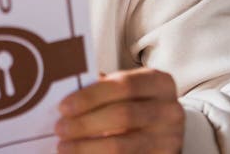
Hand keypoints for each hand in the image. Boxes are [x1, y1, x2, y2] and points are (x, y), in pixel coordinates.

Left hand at [54, 67, 183, 153]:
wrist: (162, 127)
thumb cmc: (133, 102)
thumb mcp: (124, 89)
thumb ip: (100, 88)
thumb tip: (63, 94)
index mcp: (159, 83)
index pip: (124, 85)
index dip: (91, 96)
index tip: (63, 107)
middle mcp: (169, 110)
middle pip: (123, 115)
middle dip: (86, 123)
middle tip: (60, 129)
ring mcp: (170, 139)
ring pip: (124, 146)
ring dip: (88, 147)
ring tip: (64, 147)